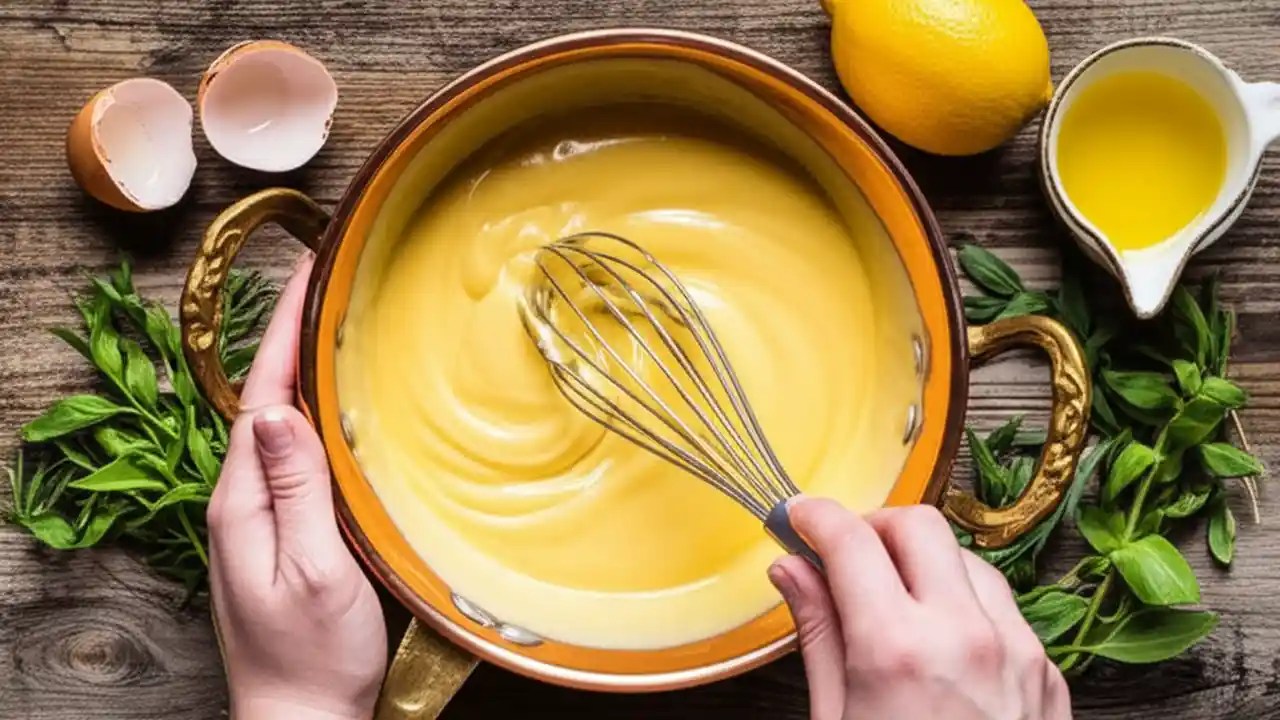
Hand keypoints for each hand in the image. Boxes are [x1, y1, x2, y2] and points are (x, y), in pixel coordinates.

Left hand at [207, 254, 386, 719]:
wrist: (302, 719)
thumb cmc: (316, 656)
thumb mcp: (313, 570)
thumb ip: (295, 490)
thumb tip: (275, 411)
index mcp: (244, 501)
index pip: (262, 394)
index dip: (284, 330)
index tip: (310, 272)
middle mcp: (242, 501)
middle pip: (265, 399)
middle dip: (292, 334)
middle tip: (328, 281)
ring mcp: (258, 518)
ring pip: (280, 426)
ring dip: (304, 371)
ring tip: (336, 324)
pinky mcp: (281, 534)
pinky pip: (294, 456)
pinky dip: (316, 415)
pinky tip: (341, 407)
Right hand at [769, 499, 1070, 719]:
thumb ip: (819, 636)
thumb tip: (792, 572)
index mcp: (899, 651)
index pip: (851, 540)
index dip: (815, 517)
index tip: (797, 518)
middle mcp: (966, 637)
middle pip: (918, 525)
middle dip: (873, 526)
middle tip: (842, 556)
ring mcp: (1018, 653)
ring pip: (966, 558)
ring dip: (922, 562)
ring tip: (890, 600)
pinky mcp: (1048, 674)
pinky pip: (1002, 606)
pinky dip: (963, 602)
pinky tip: (936, 640)